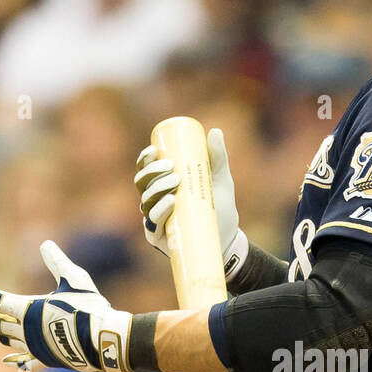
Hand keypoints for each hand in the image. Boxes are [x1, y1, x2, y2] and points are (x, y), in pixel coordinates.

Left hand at [0, 240, 132, 371]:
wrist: (105, 340)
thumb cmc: (90, 307)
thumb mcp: (75, 279)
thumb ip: (57, 262)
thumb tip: (45, 243)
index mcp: (28, 310)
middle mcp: (25, 331)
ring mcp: (34, 347)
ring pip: (6, 340)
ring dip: (1, 329)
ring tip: (1, 320)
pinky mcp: (45, 359)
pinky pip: (24, 362)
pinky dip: (15, 360)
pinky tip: (9, 361)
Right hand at [134, 127, 245, 272]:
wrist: (228, 238)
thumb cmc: (220, 207)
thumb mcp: (221, 180)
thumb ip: (218, 157)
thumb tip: (215, 131)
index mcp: (162, 188)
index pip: (145, 171)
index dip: (144, 160)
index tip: (155, 150)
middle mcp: (155, 204)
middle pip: (142, 185)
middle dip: (153, 173)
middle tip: (172, 167)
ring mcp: (157, 222)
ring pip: (146, 203)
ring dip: (157, 189)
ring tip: (175, 182)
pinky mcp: (162, 239)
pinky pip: (153, 226)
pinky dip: (159, 213)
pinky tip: (169, 202)